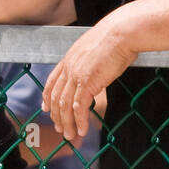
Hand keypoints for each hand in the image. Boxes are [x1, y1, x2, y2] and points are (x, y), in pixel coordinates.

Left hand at [42, 19, 135, 144]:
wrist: (122, 32)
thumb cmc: (116, 37)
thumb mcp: (95, 48)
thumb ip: (89, 60)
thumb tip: (95, 66)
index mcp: (69, 58)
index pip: (52, 81)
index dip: (47, 96)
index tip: (45, 107)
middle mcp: (68, 68)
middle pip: (56, 97)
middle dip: (57, 115)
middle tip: (60, 128)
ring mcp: (76, 76)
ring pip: (65, 105)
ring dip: (67, 123)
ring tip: (69, 135)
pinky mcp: (87, 83)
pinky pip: (79, 107)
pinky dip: (79, 121)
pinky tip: (82, 130)